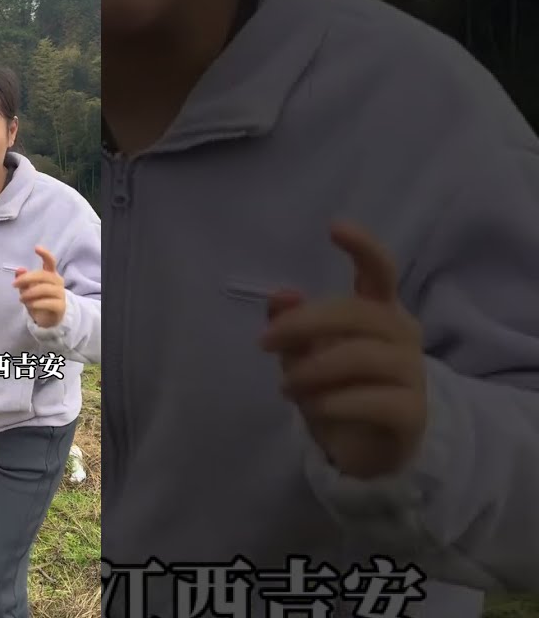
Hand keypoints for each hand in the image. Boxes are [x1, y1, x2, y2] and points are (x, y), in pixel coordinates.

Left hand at [12, 246, 65, 328]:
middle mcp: (58, 282)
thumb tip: (19, 269)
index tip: (36, 248)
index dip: (45, 254)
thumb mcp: (27, 289)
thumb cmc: (38, 300)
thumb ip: (23, 280)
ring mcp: (60, 294)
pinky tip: (29, 305)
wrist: (48, 319)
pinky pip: (48, 302)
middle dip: (27, 278)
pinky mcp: (60, 306)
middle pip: (44, 275)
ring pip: (45, 289)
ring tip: (21, 298)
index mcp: (51, 274)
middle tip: (14, 284)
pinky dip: (36, 303)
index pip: (50, 261)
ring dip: (30, 293)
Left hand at [261, 222, 426, 479]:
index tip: (335, 227)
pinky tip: (311, 408)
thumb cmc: (337, 388)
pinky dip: (331, 402)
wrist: (369, 449)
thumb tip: (280, 295)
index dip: (362, 247)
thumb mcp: (305, 354)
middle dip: (303, 323)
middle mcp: (402, 335)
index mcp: (379, 311)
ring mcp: (413, 373)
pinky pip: (371, 400)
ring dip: (312, 370)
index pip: (380, 270)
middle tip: (264, 343)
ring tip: (287, 386)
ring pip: (361, 357)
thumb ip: (292, 325)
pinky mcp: (412, 412)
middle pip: (357, 313)